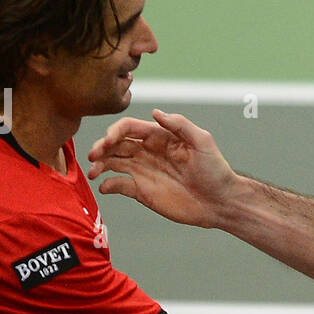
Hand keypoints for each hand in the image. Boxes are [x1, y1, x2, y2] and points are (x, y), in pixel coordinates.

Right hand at [87, 109, 238, 228]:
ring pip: (113, 163)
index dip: (115, 131)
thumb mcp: (202, 141)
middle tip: (93, 155)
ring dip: (99, 164)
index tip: (109, 140)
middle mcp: (147, 152)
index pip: (129, 128)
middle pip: (116, 144)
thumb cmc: (215, 169)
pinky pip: (119, 185)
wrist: (220, 201)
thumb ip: (179, 125)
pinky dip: (108, 185)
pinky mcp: (142, 191)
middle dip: (101, 147)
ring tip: (93, 171)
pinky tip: (105, 187)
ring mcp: (143, 171)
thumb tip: (155, 112)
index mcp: (159, 137)